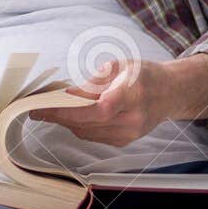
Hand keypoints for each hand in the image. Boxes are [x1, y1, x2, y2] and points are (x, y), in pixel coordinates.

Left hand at [35, 58, 168, 145]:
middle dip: (58, 116)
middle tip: (37, 107)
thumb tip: (66, 94)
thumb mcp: (120, 66)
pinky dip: (79, 126)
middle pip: (87, 123)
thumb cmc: (145, 75)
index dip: (69, 110)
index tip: (45, 106)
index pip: (98, 109)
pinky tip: (70, 116)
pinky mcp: (123, 142)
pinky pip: (93, 136)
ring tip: (49, 110)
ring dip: (66, 121)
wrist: (170, 93)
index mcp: (133, 95)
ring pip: (86, 132)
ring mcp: (128, 134)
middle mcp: (132, 120)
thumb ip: (93, 81)